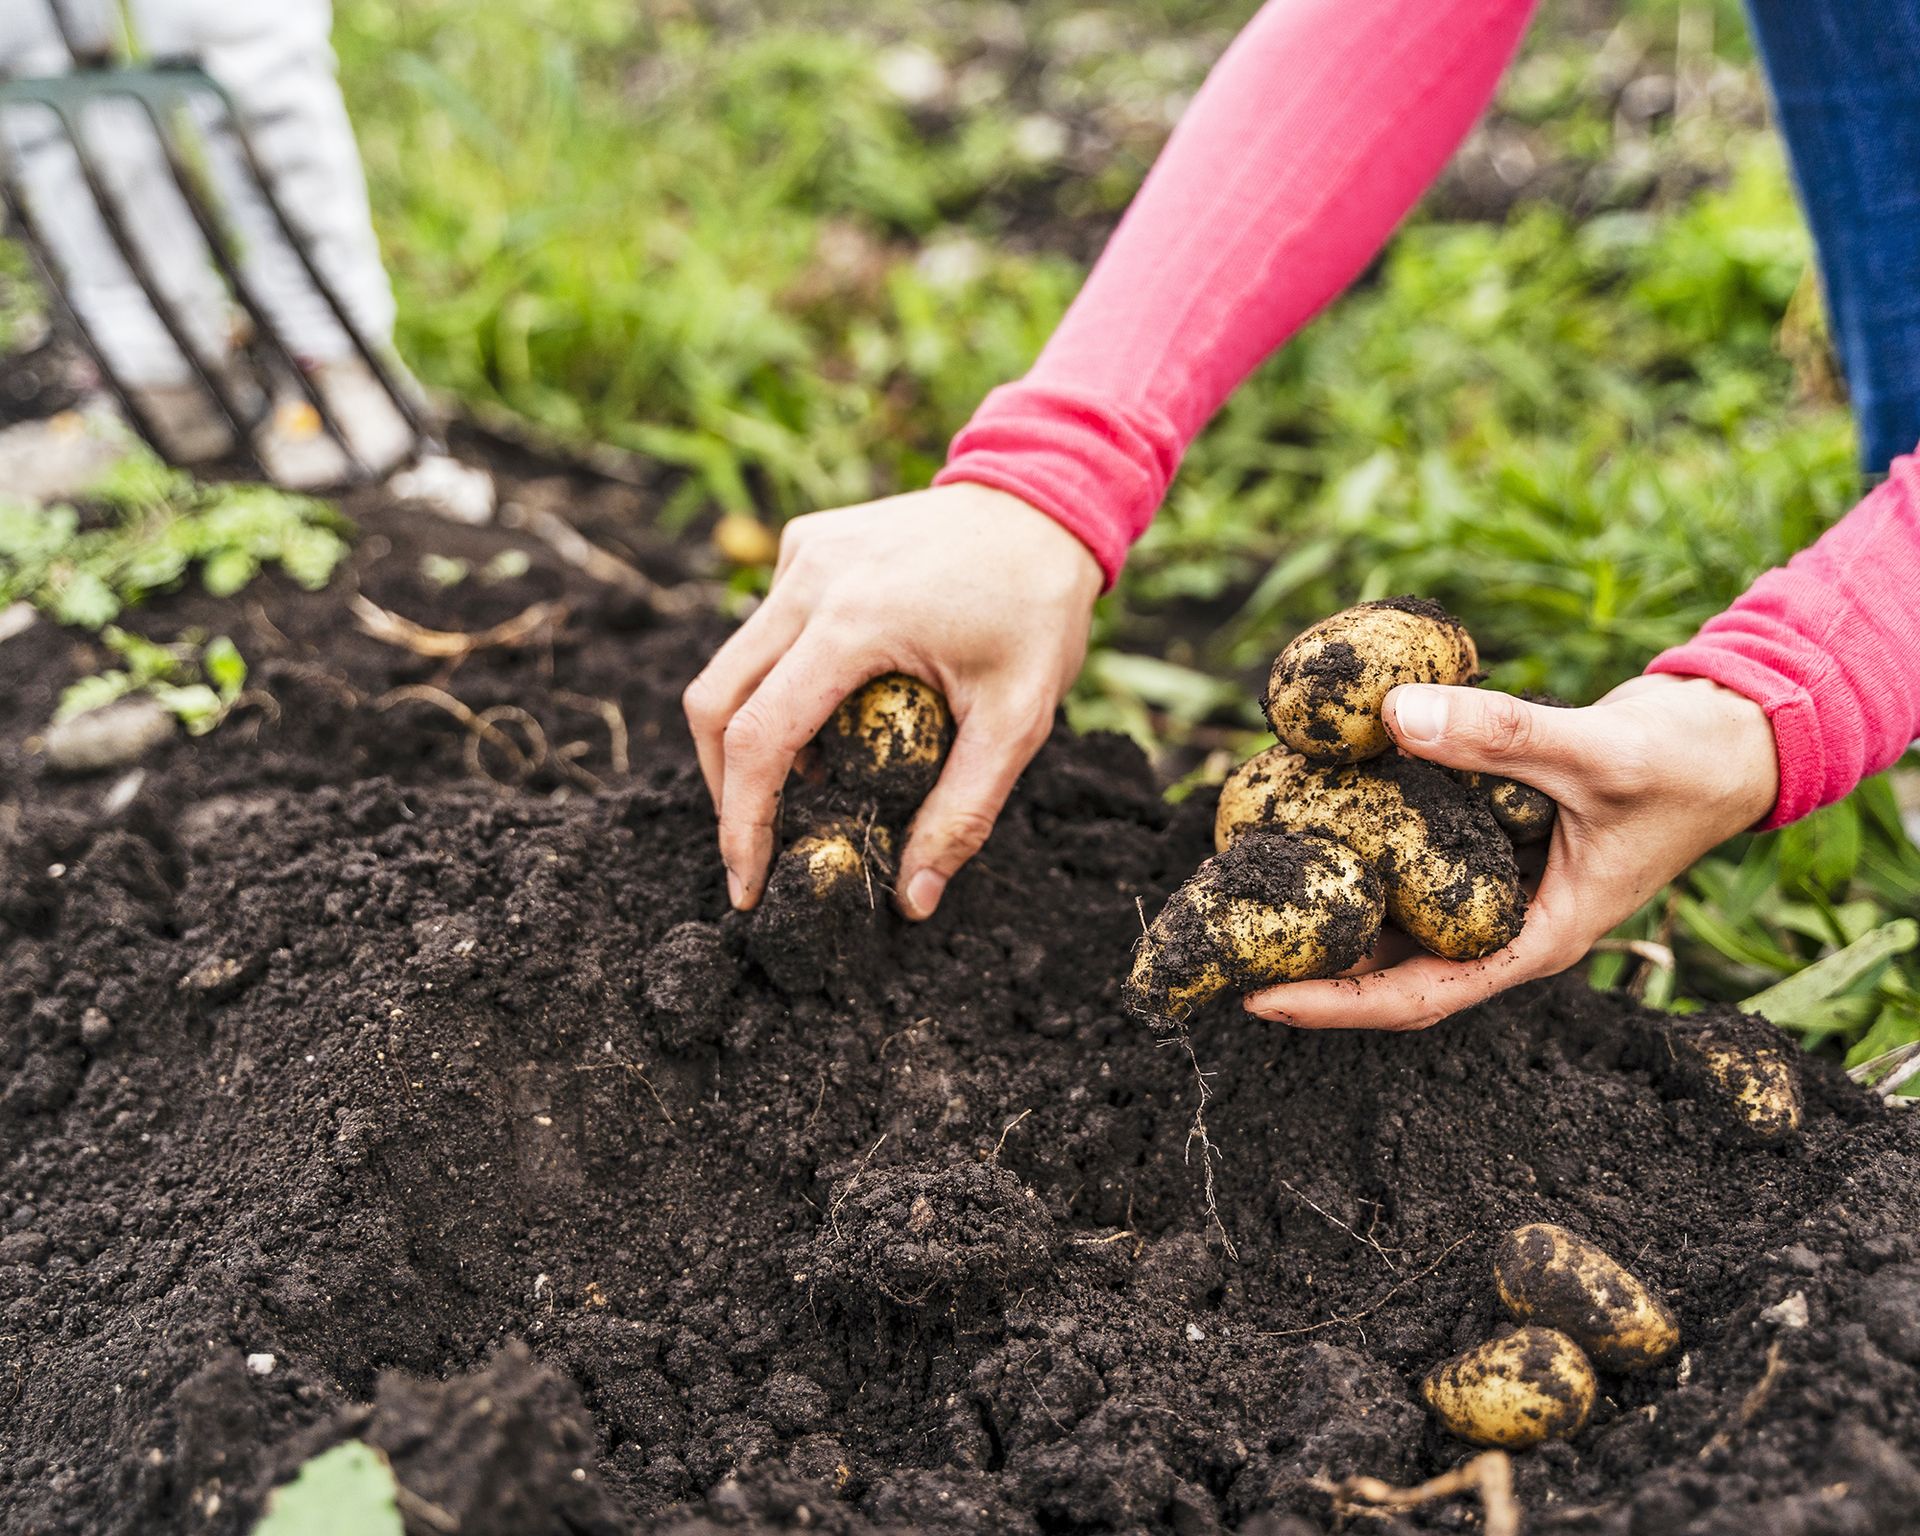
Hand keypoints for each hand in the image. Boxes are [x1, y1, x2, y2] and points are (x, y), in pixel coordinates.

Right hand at [682, 483, 1102, 918]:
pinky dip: (777, 681)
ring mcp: (802, 554)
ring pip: (730, 664)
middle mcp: (810, 579)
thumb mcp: (1019, 719)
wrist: (1045, 498)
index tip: (746, 883)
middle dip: (724, 786)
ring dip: (749, 734)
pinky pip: (765, 626)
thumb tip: (913, 901)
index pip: (760, 738)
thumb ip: (964, 811)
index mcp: (855, 621)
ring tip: (811, 783)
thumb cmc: (1036, 608)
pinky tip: (834, 709)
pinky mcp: (806, 542)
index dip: (740, 822)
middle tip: (760, 843)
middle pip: (715, 703)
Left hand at [1242, 673, 1779, 1029]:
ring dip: (1327, 894)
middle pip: (1388, 958)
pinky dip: (1364, 831)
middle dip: (1308, 954)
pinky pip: (1409, 845)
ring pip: (1393, 902)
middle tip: (1224, 939)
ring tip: (1244, 881)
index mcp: (1532, 939)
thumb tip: (1393, 713)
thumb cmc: (1686, 765)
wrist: (1729, 736)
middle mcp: (1500, 919)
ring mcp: (1489, 880)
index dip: (1335, 1002)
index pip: (1419, 994)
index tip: (1257, 998)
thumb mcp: (1596, 752)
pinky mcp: (1482, 833)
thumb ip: (1501, 735)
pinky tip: (1309, 807)